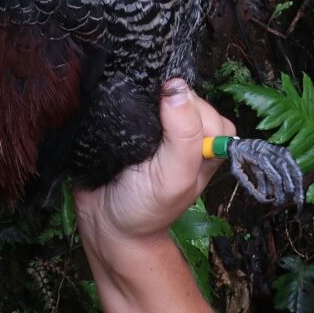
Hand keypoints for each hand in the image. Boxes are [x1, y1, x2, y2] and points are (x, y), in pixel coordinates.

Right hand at [73, 80, 234, 248]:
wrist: (104, 223)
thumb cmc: (145, 207)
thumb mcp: (173, 178)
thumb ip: (184, 137)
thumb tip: (178, 89)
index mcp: (209, 145)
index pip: (208, 111)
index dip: (187, 110)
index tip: (162, 122)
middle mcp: (189, 131)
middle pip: (185, 97)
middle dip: (165, 103)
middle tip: (143, 131)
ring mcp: (162, 125)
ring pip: (162, 94)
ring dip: (145, 99)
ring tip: (130, 120)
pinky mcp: (136, 121)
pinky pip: (138, 99)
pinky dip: (130, 99)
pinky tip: (121, 111)